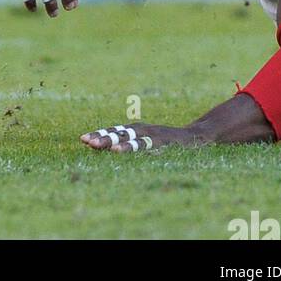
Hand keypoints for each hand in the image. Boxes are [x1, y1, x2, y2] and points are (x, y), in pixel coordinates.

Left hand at [80, 122, 198, 153]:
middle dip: (102, 137)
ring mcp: (154, 134)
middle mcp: (143, 129)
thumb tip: (111, 150)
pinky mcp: (164, 141)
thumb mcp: (151, 144)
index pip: (114, 131)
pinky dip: (134, 147)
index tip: (82, 139)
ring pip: (131, 137)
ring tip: (101, 147)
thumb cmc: (170, 144)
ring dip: (113, 141)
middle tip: (86, 141)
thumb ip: (134, 145)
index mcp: (138, 130)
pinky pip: (147, 144)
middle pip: (119, 132)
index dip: (99, 134)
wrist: (198, 138)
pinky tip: (123, 151)